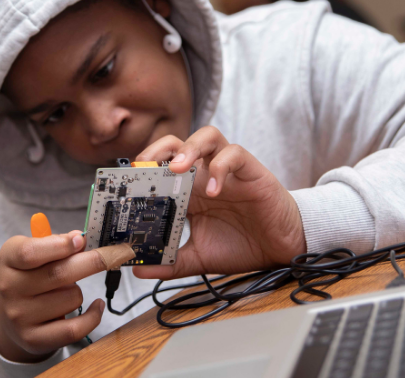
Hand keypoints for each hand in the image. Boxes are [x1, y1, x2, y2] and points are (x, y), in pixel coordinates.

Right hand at [0, 230, 106, 362]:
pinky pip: (74, 329)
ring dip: (79, 291)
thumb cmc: (30, 275)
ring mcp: (20, 316)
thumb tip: (80, 239)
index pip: (30, 252)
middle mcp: (9, 288)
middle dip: (90, 262)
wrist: (10, 316)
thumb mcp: (35, 252)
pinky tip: (97, 306)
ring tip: (69, 290)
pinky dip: (93, 316)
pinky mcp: (33, 338)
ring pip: (71, 298)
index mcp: (9, 259)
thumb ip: (56, 243)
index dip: (59, 245)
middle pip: (58, 274)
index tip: (81, 240)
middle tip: (110, 256)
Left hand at [133, 126, 305, 280]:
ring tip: (178, 166)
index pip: (160, 168)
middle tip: (144, 165)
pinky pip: (235, 154)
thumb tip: (138, 268)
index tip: (123, 184)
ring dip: (189, 147)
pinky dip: (221, 167)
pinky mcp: (251, 171)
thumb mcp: (200, 258)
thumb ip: (171, 262)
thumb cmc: (243, 245)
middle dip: (158, 149)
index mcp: (189, 191)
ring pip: (206, 136)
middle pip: (177, 143)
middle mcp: (205, 175)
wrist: (281, 248)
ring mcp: (228, 170)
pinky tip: (214, 190)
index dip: (141, 170)